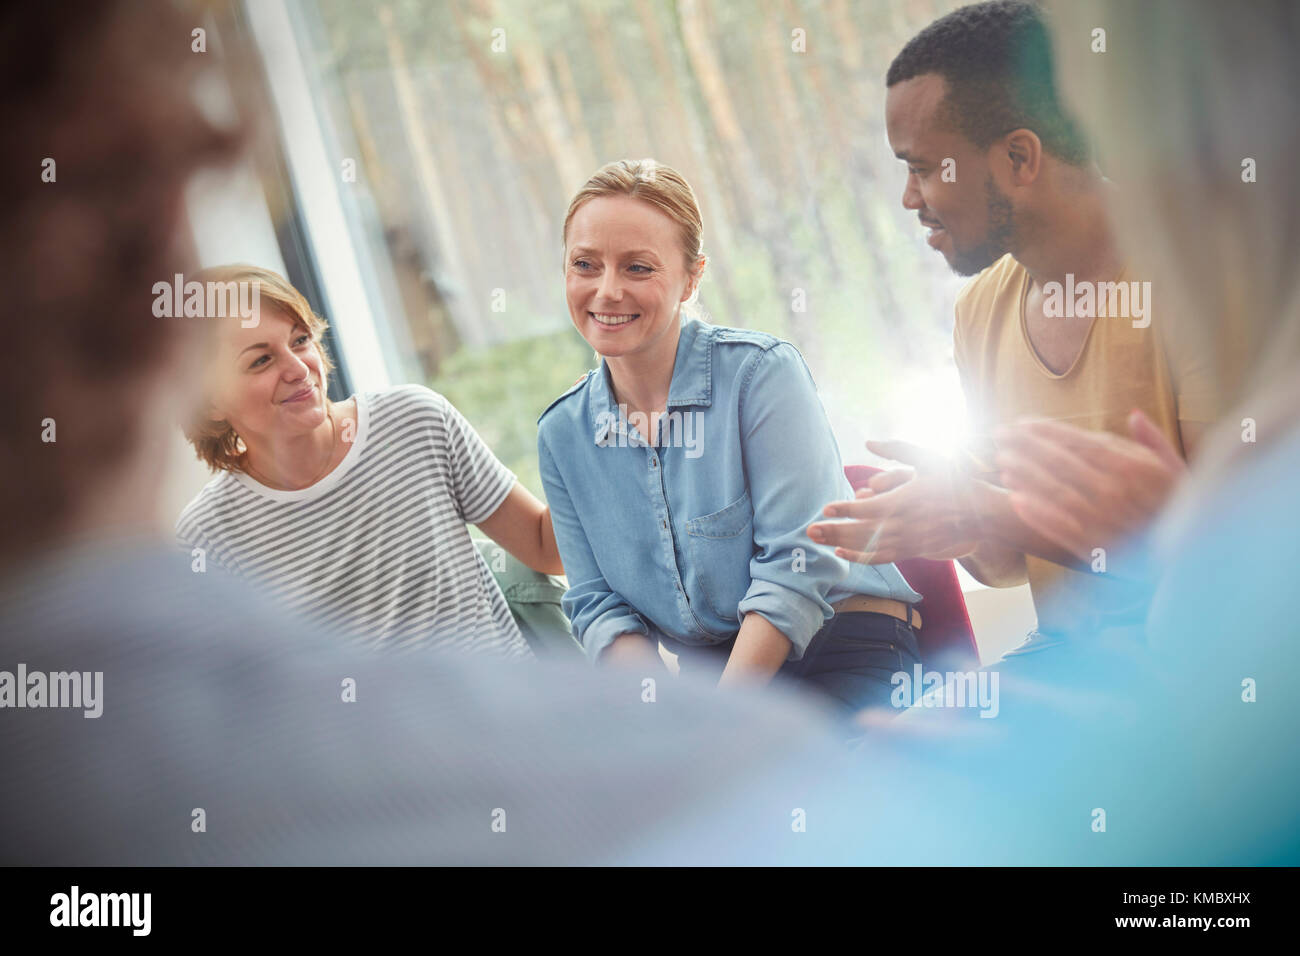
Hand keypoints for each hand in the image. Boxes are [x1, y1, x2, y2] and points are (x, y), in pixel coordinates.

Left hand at [807, 440, 980, 563]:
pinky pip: (881, 557)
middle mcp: (903, 525)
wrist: (982, 514)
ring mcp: (907, 540)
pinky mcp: (912, 549)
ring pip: (867, 546)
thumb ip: (897, 449)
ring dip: (840, 543)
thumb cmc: (954, 481)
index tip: (825, 508)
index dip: (844, 510)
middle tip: (808, 531)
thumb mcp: (929, 457)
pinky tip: (842, 554)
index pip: (866, 509)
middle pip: (860, 531)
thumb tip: (869, 442)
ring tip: (816, 539)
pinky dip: (860, 557)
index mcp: (905, 501)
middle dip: (833, 531)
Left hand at [995, 411, 1185, 563]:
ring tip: (1001, 462)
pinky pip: (1060, 528)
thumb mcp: (1179, 469)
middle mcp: (1116, 492)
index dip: (1046, 431)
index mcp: (1134, 468)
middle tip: (998, 436)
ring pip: (1055, 493)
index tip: (1021, 423)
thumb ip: (1153, 441)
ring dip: (1024, 476)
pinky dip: (1036, 512)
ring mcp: (1104, 521)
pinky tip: (1014, 498)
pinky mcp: (1097, 549)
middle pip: (1060, 463)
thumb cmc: (1186, 508)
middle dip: (1025, 447)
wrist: (1198, 560)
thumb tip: (1134, 414)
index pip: (1079, 442)